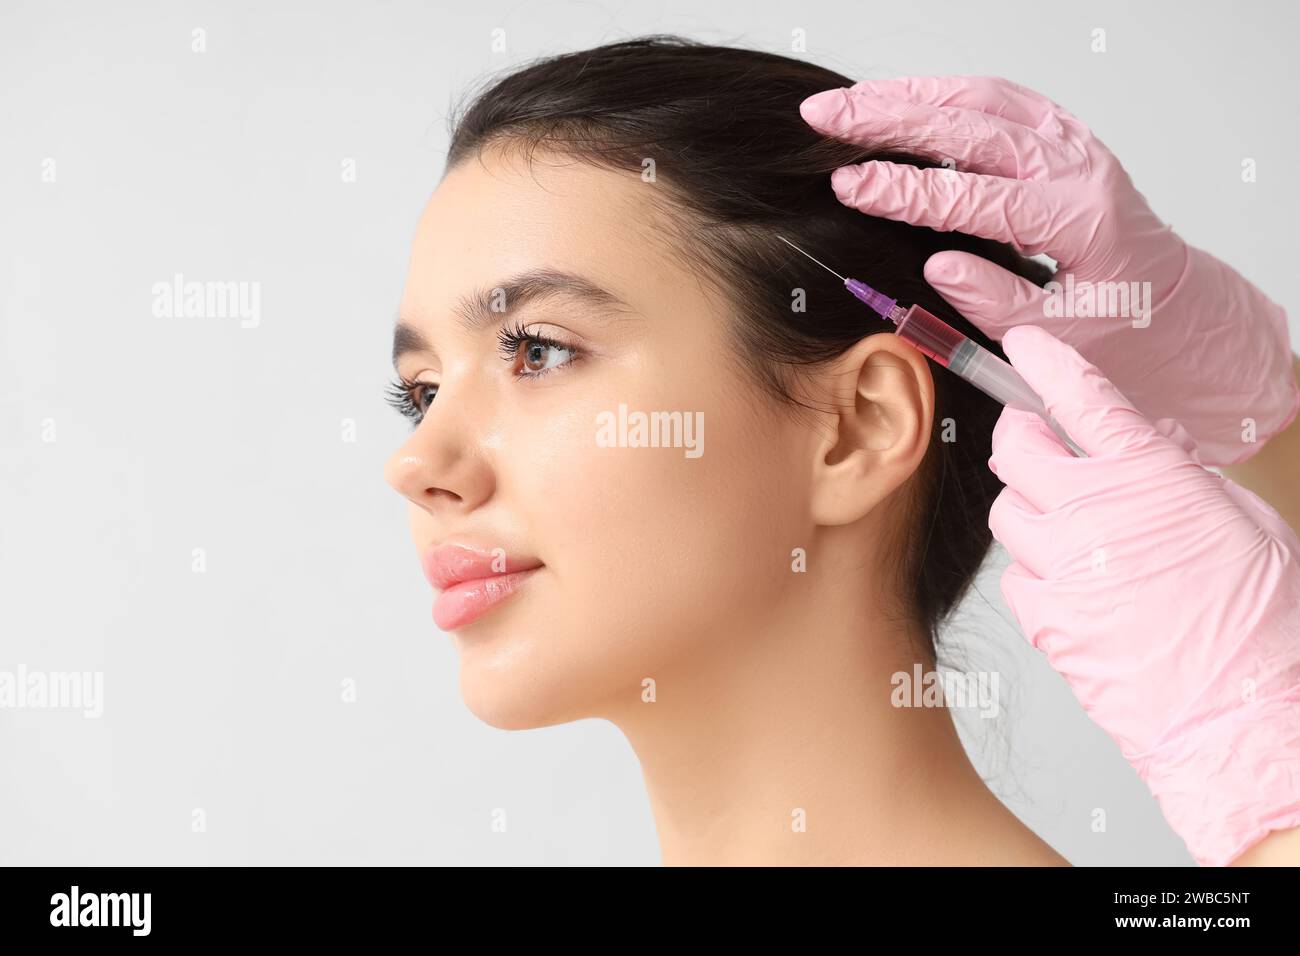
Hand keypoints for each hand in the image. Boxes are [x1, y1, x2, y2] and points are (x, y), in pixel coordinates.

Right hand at [799, 75, 1298, 465]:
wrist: (1166, 295)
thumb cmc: (1115, 319)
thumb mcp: (1057, 332)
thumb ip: (996, 300)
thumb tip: (938, 265)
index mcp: (1078, 218)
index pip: (973, 197)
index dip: (904, 190)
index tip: (848, 184)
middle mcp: (1076, 166)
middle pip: (969, 128)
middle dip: (888, 119)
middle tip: (826, 117)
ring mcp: (1069, 140)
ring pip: (980, 99)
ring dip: (909, 95)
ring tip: (848, 103)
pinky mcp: (1059, 132)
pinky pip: (996, 97)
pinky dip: (942, 92)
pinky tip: (900, 96)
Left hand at [986, 324, 1299, 866]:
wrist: (1239, 710)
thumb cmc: (1257, 620)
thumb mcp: (1242, 520)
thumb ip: (1182, 478)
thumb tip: (1154, 456)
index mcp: (1148, 474)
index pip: (1080, 396)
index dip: (1045, 362)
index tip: (1023, 346)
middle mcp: (1092, 511)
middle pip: (1014, 449)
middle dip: (1019, 437)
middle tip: (1033, 440)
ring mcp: (1061, 565)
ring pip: (1005, 513)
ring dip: (1027, 509)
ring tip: (1067, 525)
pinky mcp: (1044, 616)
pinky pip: (1014, 576)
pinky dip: (1033, 572)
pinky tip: (1070, 583)